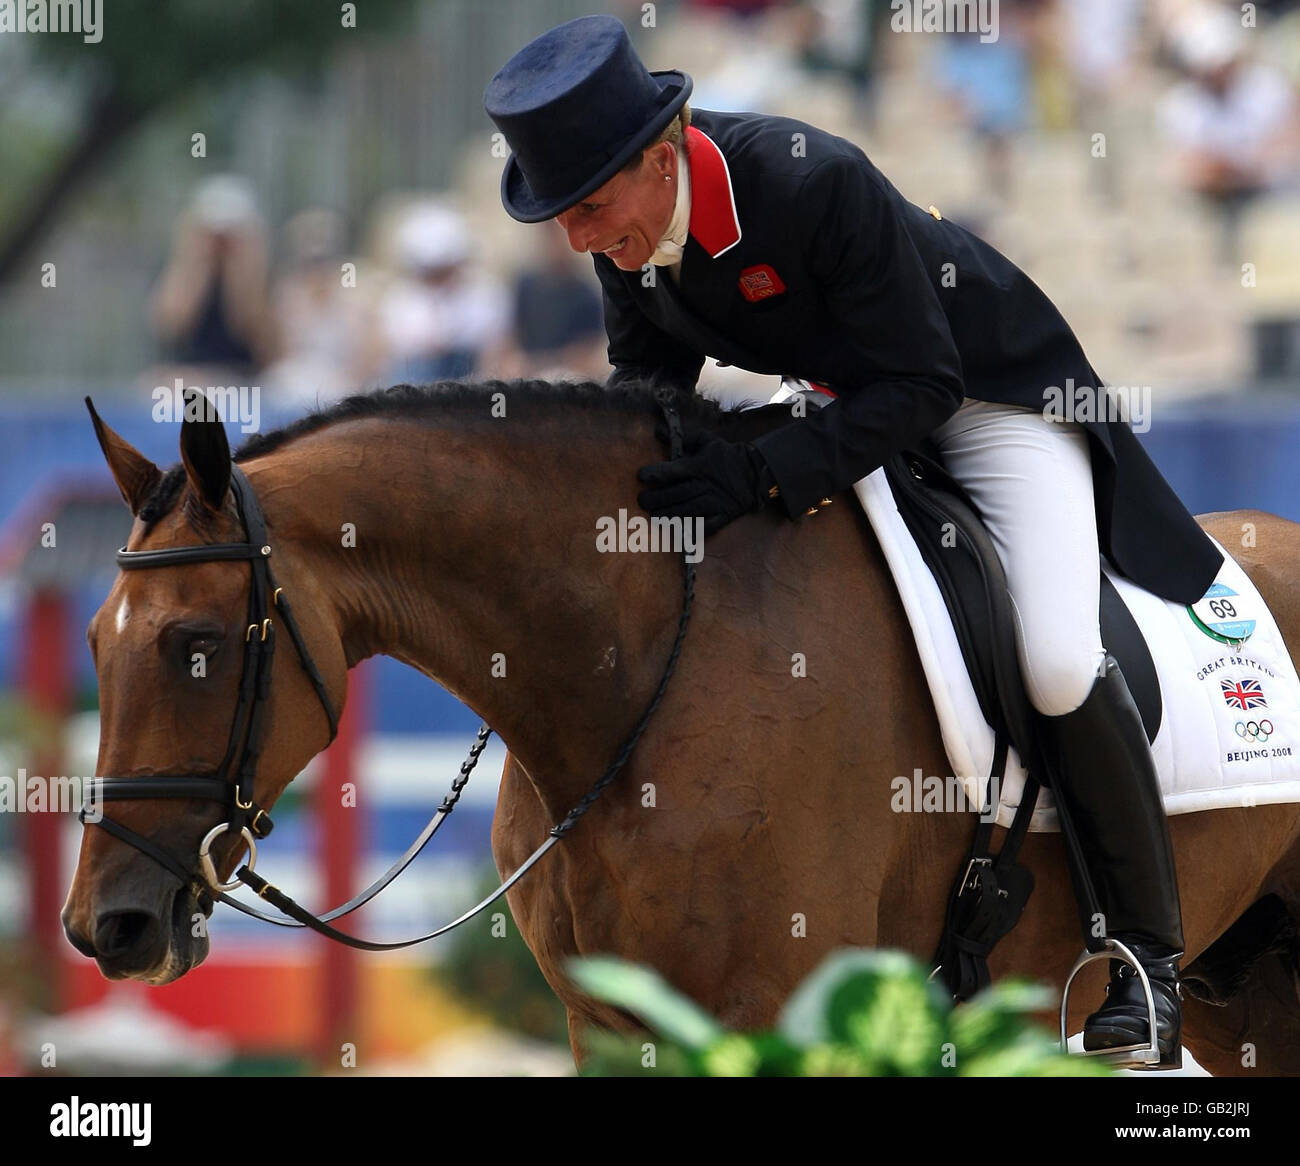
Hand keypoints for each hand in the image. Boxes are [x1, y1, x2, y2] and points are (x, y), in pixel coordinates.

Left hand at [637, 434, 774, 535]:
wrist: (754, 473)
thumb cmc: (726, 456)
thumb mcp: (706, 440)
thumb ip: (683, 436)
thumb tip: (657, 430)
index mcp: (700, 466)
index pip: (674, 470)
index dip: (656, 473)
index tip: (641, 476)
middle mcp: (705, 485)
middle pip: (677, 493)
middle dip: (657, 498)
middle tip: (642, 500)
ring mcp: (714, 502)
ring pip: (687, 511)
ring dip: (669, 515)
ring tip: (654, 516)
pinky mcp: (722, 516)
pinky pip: (706, 526)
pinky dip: (693, 530)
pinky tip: (679, 531)